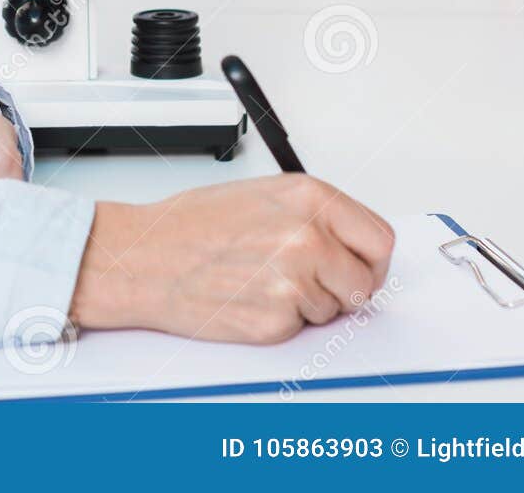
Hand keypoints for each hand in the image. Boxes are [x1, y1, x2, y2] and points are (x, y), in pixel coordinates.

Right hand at [68, 175, 394, 344]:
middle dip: (345, 287)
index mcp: (308, 198)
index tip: (361, 266)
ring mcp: (294, 281)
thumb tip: (350, 241)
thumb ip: (313, 215)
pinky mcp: (277, 321)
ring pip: (334, 309)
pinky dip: (280, 320)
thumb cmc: (189, 225)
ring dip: (307, 304)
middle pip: (366, 281)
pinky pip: (301, 328)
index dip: (371, 259)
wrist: (143, 257)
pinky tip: (248, 297)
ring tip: (261, 280)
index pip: (380, 239)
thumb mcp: (261, 195)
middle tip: (312, 282)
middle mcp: (307, 237)